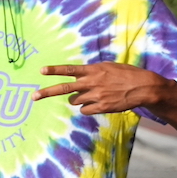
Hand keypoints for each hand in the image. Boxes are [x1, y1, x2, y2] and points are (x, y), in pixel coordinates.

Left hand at [36, 62, 168, 115]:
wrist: (143, 87)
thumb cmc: (127, 74)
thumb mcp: (109, 66)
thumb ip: (92, 71)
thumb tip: (79, 75)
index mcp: (93, 70)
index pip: (69, 69)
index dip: (55, 70)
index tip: (41, 70)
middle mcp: (92, 82)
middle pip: (64, 88)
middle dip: (46, 92)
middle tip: (33, 96)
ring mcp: (96, 96)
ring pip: (75, 101)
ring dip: (78, 99)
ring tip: (91, 95)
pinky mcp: (101, 107)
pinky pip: (85, 110)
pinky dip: (87, 108)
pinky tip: (97, 103)